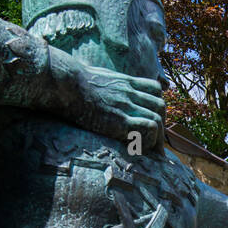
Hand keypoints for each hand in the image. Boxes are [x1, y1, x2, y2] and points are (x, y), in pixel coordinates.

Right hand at [48, 48, 165, 149]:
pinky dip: (149, 139)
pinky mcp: (119, 121)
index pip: (155, 89)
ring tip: (153, 152)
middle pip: (160, 106)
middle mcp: (130, 93)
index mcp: (125, 82)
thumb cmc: (73, 81)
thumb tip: (102, 84)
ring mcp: (126, 106)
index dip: (157, 104)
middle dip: (162, 124)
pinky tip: (140, 148)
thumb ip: (107, 81)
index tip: (153, 117)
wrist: (66, 84)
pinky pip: (147, 128)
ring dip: (158, 137)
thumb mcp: (97, 75)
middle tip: (157, 140)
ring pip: (157, 119)